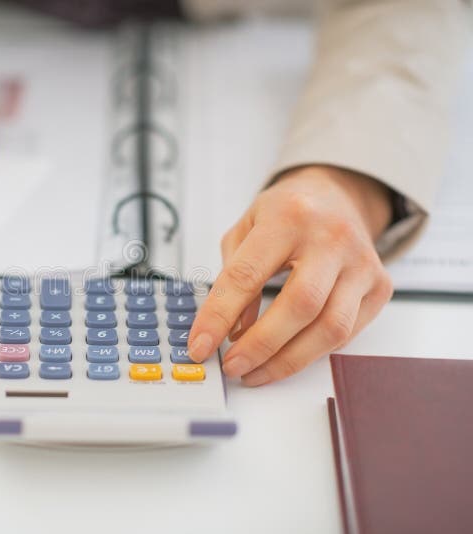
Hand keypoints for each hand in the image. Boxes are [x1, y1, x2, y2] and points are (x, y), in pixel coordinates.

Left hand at [188, 165, 394, 385]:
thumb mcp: (246, 229)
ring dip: (287, 360)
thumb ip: (233, 276)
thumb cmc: (286, 212)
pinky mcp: (380, 286)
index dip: (219, 316)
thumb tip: (233, 331)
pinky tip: (287, 356)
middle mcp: (331, 238)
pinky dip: (312, 353)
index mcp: (288, 217)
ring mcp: (362, 263)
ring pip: (330, 328)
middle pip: (299, 306)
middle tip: (232, 366)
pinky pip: (346, 334)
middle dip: (260, 346)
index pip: (247, 275)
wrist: (338, 194)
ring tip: (255, 372)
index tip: (199, 345)